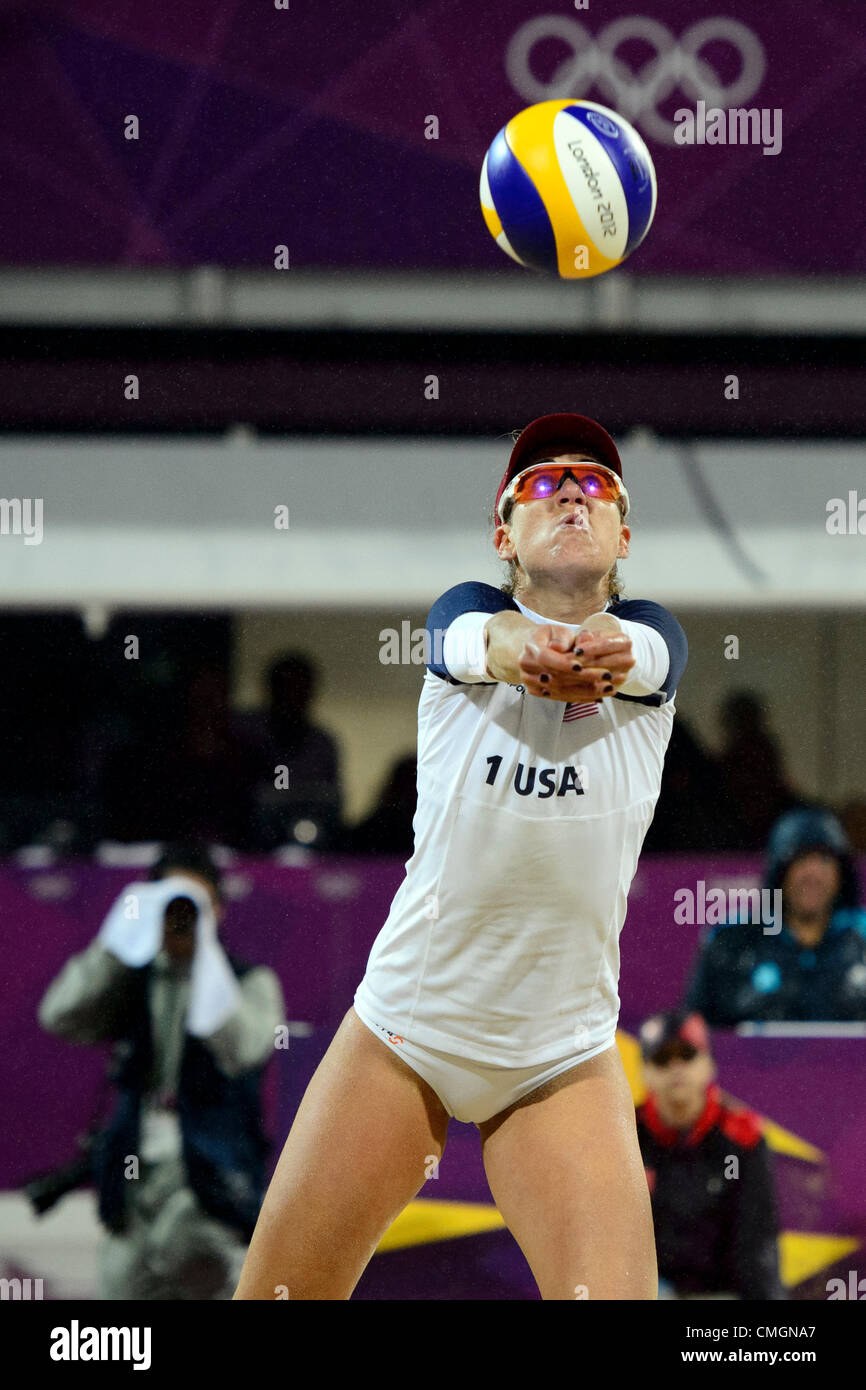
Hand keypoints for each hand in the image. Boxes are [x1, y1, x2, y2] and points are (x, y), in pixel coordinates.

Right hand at [518, 623, 635, 701]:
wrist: (532, 649)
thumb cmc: (550, 637)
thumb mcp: (556, 630)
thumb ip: (561, 638)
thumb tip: (559, 648)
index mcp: (530, 648)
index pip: (546, 658)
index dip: (564, 663)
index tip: (583, 666)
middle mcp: (526, 668)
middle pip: (556, 677)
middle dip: (583, 677)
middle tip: (606, 675)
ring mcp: (530, 682)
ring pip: (560, 690)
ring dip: (585, 690)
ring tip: (607, 687)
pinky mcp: (537, 692)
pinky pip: (561, 697)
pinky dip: (580, 697)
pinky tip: (597, 695)